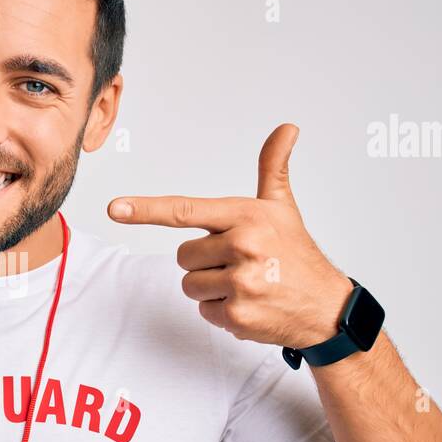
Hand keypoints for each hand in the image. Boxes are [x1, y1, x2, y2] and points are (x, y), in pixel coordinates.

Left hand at [107, 124, 352, 347]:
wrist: (327, 307)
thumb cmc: (297, 253)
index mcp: (246, 216)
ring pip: (190, 285)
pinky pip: (203, 310)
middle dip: (205, 263)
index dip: (146, 209)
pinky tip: (249, 305)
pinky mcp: (238, 314)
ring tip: (246, 285)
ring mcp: (241, 281)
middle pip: (183, 256)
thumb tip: (287, 128)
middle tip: (241, 264)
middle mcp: (243, 245)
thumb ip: (273, 167)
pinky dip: (221, 312)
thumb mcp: (283, 208)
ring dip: (211, 289)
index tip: (115, 208)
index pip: (185, 210)